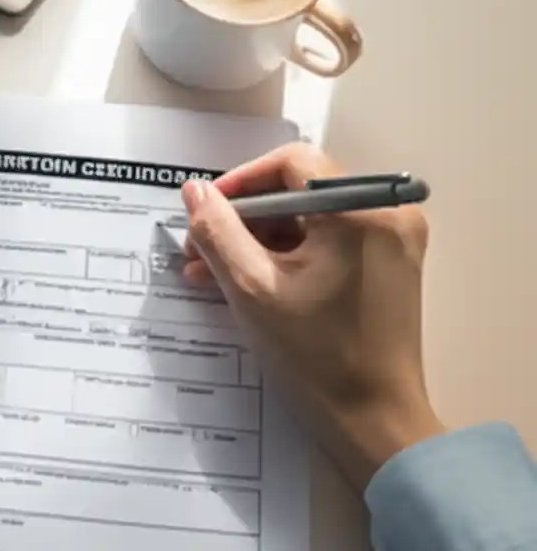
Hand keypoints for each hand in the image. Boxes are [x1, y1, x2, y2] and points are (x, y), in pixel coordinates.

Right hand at [181, 143, 444, 488]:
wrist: (375, 422)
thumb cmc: (317, 358)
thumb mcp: (251, 289)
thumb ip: (218, 232)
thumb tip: (194, 192)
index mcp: (359, 212)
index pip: (291, 164)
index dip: (241, 182)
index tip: (205, 212)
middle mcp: (386, 215)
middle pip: (299, 191)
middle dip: (243, 220)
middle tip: (199, 251)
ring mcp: (392, 242)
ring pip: (309, 220)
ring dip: (258, 241)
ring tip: (212, 274)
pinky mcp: (387, 267)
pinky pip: (327, 243)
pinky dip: (287, 257)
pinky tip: (247, 283)